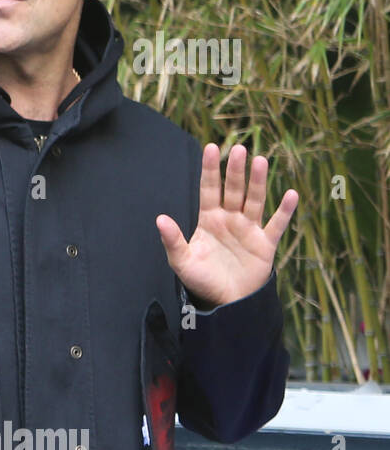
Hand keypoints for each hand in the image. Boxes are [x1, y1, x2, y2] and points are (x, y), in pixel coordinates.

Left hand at [156, 143, 298, 307]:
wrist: (226, 302)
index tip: (210, 147)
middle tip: (239, 149)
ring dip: (258, 182)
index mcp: (209, 219)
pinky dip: (284, 210)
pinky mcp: (265, 244)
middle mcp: (230, 219)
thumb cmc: (202, 280)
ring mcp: (249, 229)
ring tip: (260, 161)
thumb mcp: (182, 261)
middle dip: (235, 170)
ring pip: (254, 200)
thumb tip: (159, 219)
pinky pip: (277, 224)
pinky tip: (290, 194)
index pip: (209, 189)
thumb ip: (173, 240)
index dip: (209, 170)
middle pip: (233, 190)